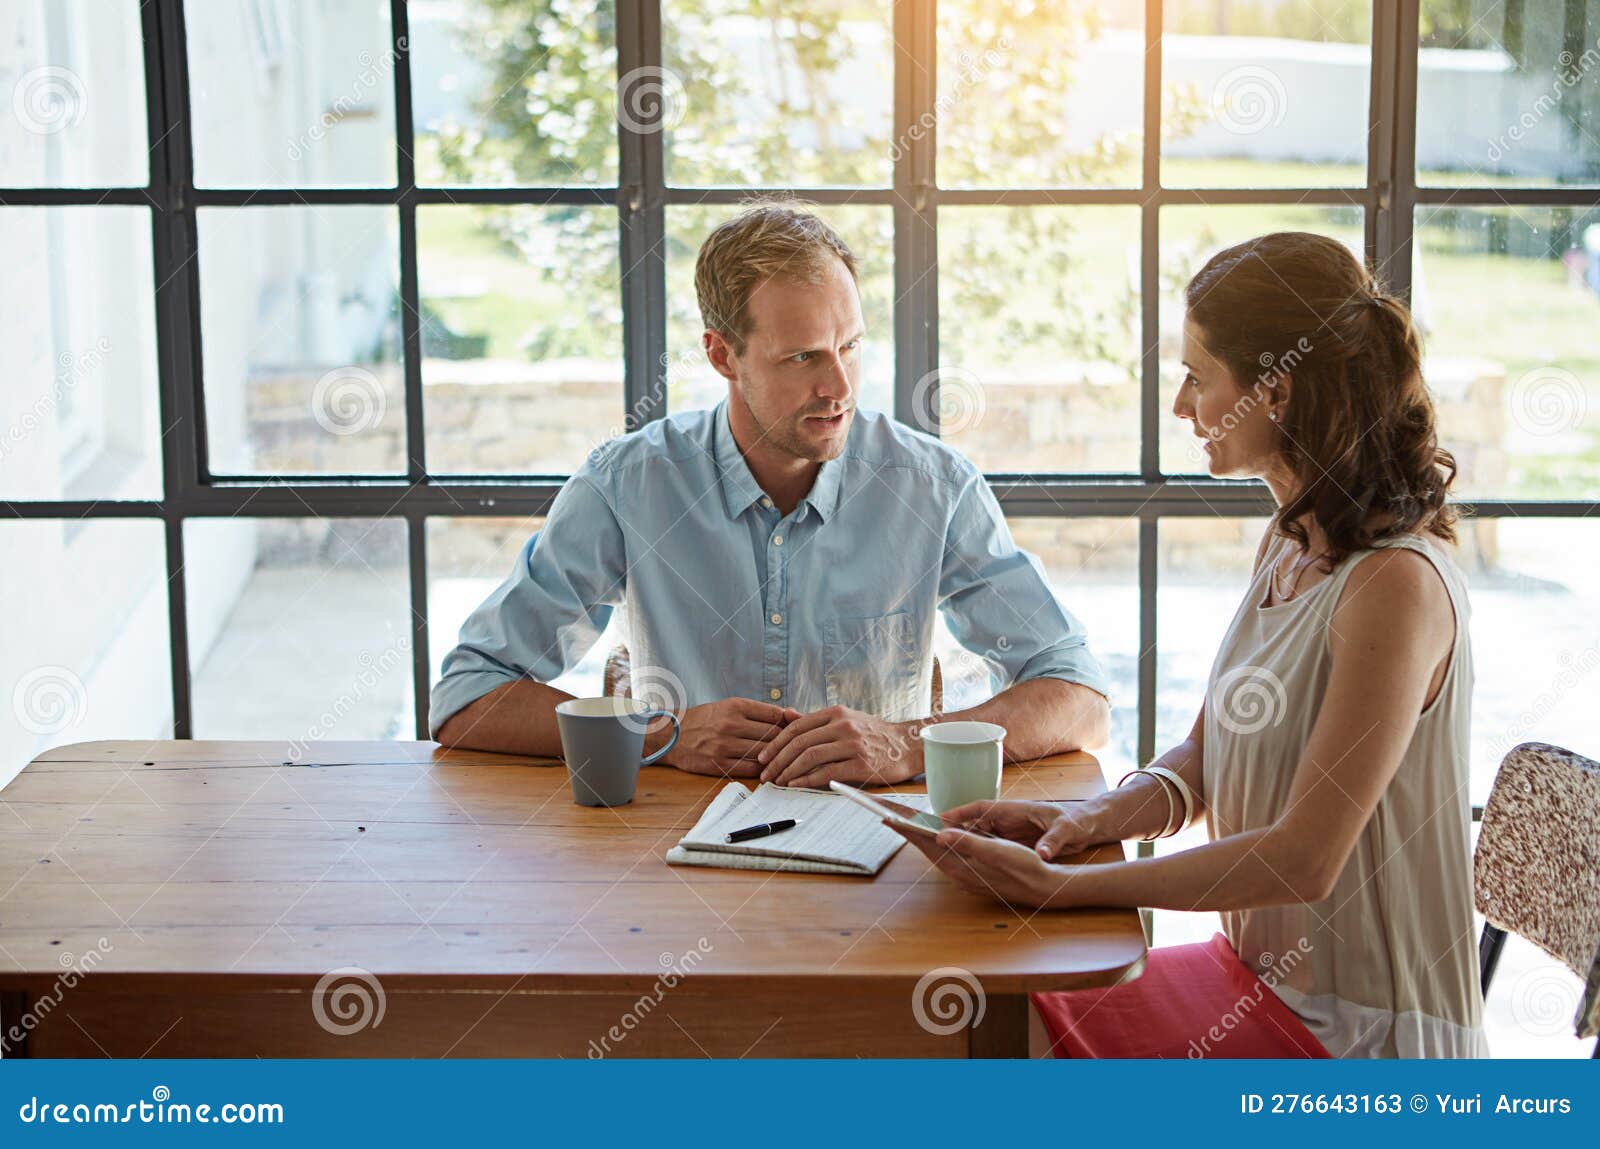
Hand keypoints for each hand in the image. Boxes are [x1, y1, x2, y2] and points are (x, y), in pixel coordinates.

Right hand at [654, 697, 789, 777]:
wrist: (671, 735)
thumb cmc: (704, 720)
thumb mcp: (728, 706)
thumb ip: (756, 711)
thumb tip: (789, 714)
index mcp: (735, 706)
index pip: (774, 714)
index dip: (789, 723)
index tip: (796, 729)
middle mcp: (730, 724)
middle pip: (773, 734)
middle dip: (786, 742)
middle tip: (796, 748)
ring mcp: (724, 745)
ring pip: (764, 752)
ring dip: (776, 758)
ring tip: (785, 761)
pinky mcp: (718, 763)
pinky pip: (750, 768)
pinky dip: (763, 770)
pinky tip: (768, 770)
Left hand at [755, 705, 920, 787]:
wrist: (906, 745)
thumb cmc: (872, 733)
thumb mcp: (845, 718)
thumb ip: (815, 720)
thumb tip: (785, 714)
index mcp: (836, 712)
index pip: (796, 727)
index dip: (776, 742)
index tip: (763, 757)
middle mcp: (843, 725)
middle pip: (800, 742)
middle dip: (777, 760)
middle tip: (765, 774)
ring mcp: (853, 744)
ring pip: (810, 757)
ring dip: (789, 771)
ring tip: (778, 782)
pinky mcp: (860, 764)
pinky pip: (826, 773)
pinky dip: (807, 780)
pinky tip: (796, 786)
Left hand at [887, 824, 1073, 909]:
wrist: (1045, 887)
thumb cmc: (1024, 867)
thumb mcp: (997, 852)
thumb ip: (969, 843)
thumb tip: (940, 835)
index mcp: (961, 867)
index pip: (926, 845)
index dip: (907, 830)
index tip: (889, 818)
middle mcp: (960, 874)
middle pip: (929, 849)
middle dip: (911, 832)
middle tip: (893, 817)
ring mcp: (968, 876)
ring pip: (940, 853)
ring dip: (925, 838)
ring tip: (911, 823)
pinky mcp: (976, 874)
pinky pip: (952, 856)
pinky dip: (942, 844)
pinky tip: (943, 836)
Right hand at [941, 799, 1102, 858]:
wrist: (1084, 828)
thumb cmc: (1074, 823)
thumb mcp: (1065, 831)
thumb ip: (1053, 841)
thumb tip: (1044, 853)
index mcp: (1016, 810)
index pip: (982, 808)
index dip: (960, 812)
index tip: (941, 819)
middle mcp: (1008, 818)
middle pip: (972, 821)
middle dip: (951, 827)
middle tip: (927, 835)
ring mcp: (1008, 829)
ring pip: (977, 833)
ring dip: (958, 838)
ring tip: (936, 847)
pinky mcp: (1011, 840)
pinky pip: (985, 843)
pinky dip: (971, 848)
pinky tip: (961, 858)